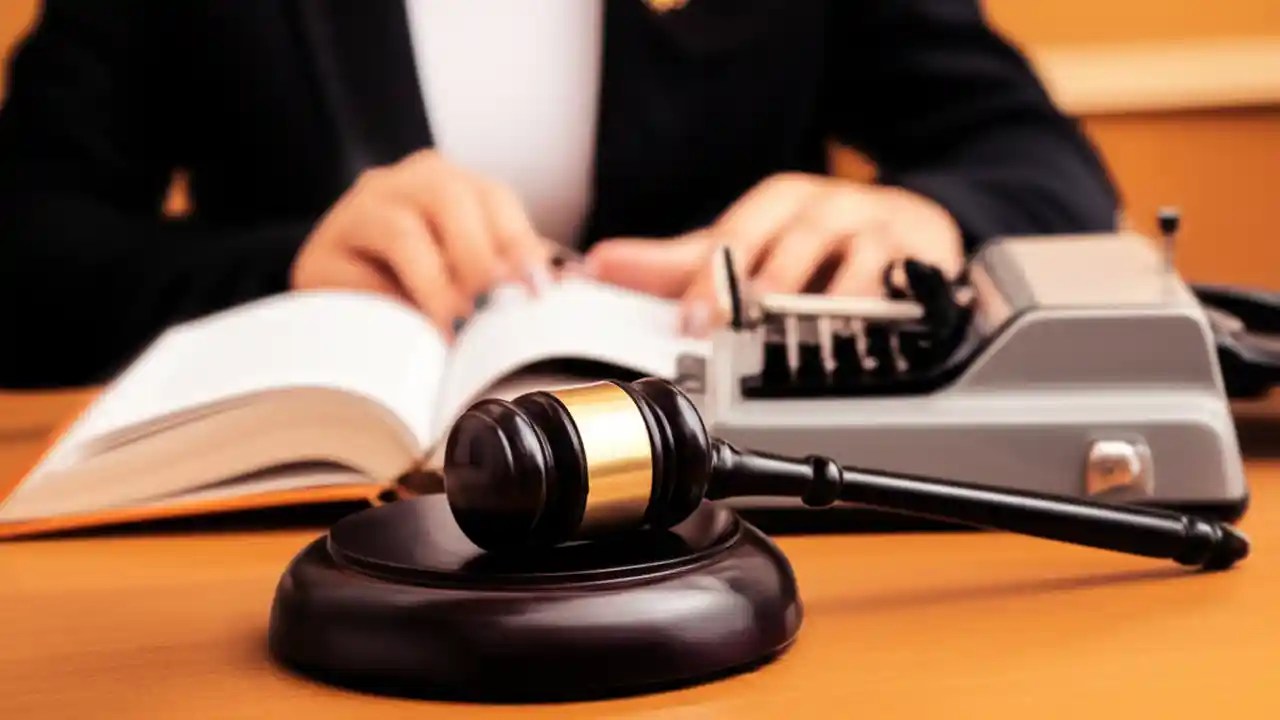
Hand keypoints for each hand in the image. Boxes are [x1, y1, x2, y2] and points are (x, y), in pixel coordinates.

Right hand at [290, 149, 552, 336]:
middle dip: (479, 257)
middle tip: (495, 306)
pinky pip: (355, 268)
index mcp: (451, 185)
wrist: (342, 314)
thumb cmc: (421, 297)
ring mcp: (358, 211)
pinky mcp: (321, 253)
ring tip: (456, 322)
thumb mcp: (474, 279)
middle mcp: (404, 184)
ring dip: (436, 280)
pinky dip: (388, 297)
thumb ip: (514, 276)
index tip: (539, 292)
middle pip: (450, 198)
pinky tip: (409, 327)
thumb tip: (574, 288)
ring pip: (401, 226)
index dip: (520, 245)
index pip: (494, 199)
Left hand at [585, 173, 963, 334]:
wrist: (914, 228)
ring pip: (842, 257)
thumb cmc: (821, 242)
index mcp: (778, 204)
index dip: (706, 280)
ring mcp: (873, 230)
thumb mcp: (749, 246)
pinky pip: (896, 277)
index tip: (685, 322)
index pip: (733, 237)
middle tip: (724, 328)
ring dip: (813, 295)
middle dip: (753, 289)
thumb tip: (599, 264)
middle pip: (784, 245)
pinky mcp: (916, 256)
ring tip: (784, 327)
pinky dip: (876, 302)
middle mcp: (824, 209)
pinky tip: (859, 327)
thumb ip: (677, 263)